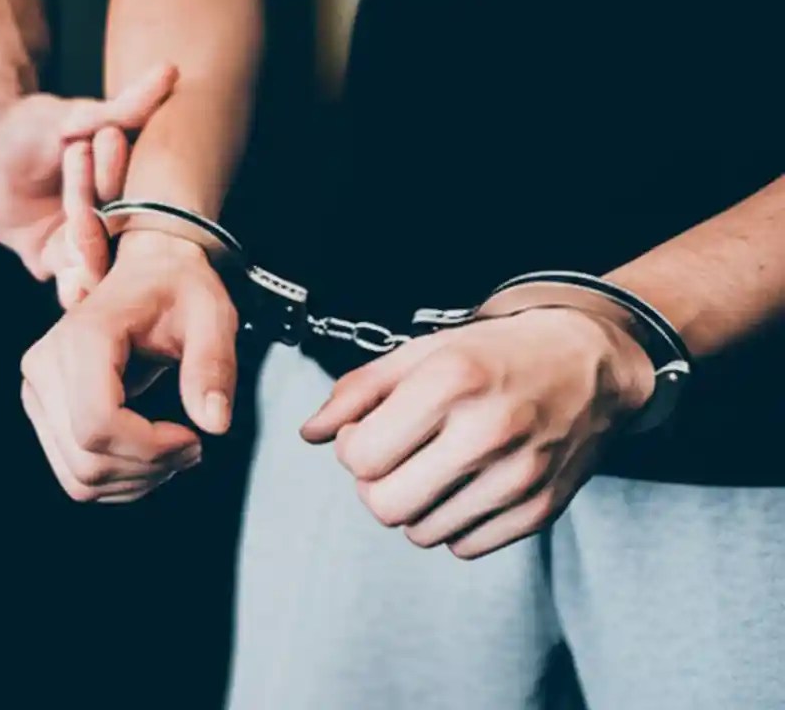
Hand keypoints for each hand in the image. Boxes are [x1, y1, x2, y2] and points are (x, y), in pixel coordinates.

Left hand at [0, 64, 176, 295]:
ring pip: (91, 264)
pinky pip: (62, 280)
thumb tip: (170, 68)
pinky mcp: (45, 258)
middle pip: (114, 239)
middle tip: (92, 238)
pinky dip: (68, 288)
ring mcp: (76, 242)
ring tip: (87, 280)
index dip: (116, 186)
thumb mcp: (77, 116)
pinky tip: (73, 296)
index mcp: (120, 188)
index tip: (108, 170)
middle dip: (103, 239)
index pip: (131, 198)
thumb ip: (124, 106)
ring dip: (91, 273)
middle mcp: (105, 219)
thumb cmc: (31, 123)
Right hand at [20, 231, 238, 501]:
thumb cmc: (177, 290)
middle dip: (150, 467)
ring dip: (136, 480)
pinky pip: (75, 475)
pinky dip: (119, 480)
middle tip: (192, 445)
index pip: (98, 424)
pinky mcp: (43, 410)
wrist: (147, 272)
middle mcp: (46, 365)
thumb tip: (213, 422)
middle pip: (88, 459)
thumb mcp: (211, 316)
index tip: (192, 437)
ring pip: (79, 477)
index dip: (151, 448)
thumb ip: (213, 366)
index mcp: (83, 336)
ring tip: (172, 448)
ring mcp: (38, 390)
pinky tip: (148, 454)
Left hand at [300, 308, 653, 558]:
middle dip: (376, 485)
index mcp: (451, 381)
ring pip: (420, 533)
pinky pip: (463, 546)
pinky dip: (453, 523)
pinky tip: (466, 486)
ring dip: (415, 506)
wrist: (589, 362)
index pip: (360, 457)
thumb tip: (310, 433)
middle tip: (397, 457)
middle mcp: (487, 431)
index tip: (371, 431)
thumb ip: (357, 391)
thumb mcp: (421, 353)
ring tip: (435, 467)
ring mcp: (518, 476)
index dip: (354, 448)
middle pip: (385, 505)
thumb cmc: (495, 354)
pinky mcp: (540, 509)